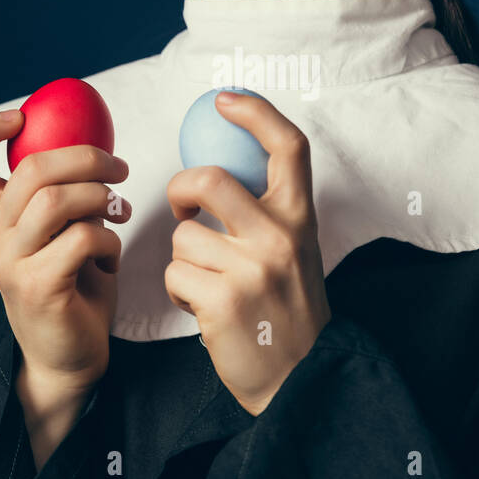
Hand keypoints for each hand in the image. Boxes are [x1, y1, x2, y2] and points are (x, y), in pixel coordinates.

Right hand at [0, 110, 130, 389]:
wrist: (68, 358)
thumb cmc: (75, 287)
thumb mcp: (66, 231)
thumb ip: (69, 194)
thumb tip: (96, 146)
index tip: (22, 118)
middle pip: (29, 169)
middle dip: (85, 157)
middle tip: (119, 170)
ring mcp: (11, 263)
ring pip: (57, 201)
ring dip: (102, 198)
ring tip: (121, 213)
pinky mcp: (37, 287)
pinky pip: (81, 240)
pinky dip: (109, 242)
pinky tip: (111, 259)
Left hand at [164, 92, 330, 414]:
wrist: (303, 379)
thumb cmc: (289, 311)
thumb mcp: (296, 251)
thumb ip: (267, 214)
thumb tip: (216, 175)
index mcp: (301, 218)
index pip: (287, 146)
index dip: (255, 112)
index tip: (224, 100)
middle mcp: (280, 236)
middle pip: (210, 179)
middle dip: (181, 188)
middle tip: (183, 207)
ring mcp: (252, 268)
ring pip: (183, 236)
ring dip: (184, 260)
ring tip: (209, 284)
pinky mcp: (223, 300)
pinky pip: (175, 275)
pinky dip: (181, 292)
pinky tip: (204, 308)